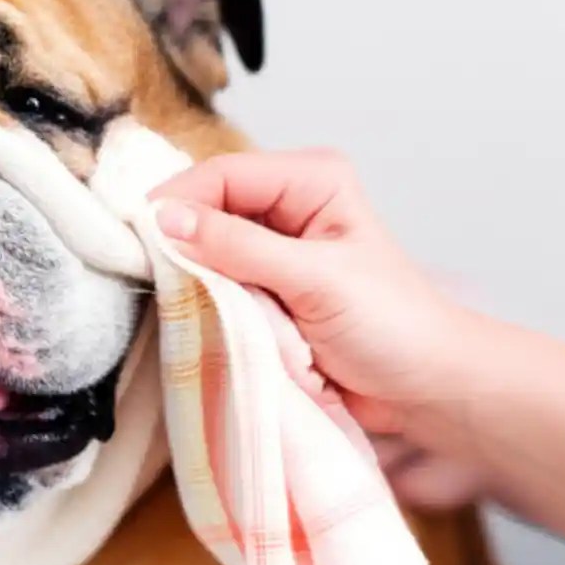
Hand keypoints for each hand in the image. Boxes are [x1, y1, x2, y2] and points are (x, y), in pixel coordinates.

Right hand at [147, 149, 485, 506]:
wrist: (427, 390)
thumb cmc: (394, 327)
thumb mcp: (314, 280)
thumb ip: (239, 247)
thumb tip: (165, 219)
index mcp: (311, 179)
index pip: (223, 174)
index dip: (178, 200)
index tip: (137, 238)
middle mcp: (288, 203)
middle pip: (207, 206)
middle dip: (179, 236)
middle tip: (143, 270)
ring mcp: (273, 248)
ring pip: (205, 246)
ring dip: (190, 273)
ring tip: (167, 295)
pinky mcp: (264, 287)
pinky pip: (214, 282)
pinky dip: (202, 298)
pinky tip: (190, 311)